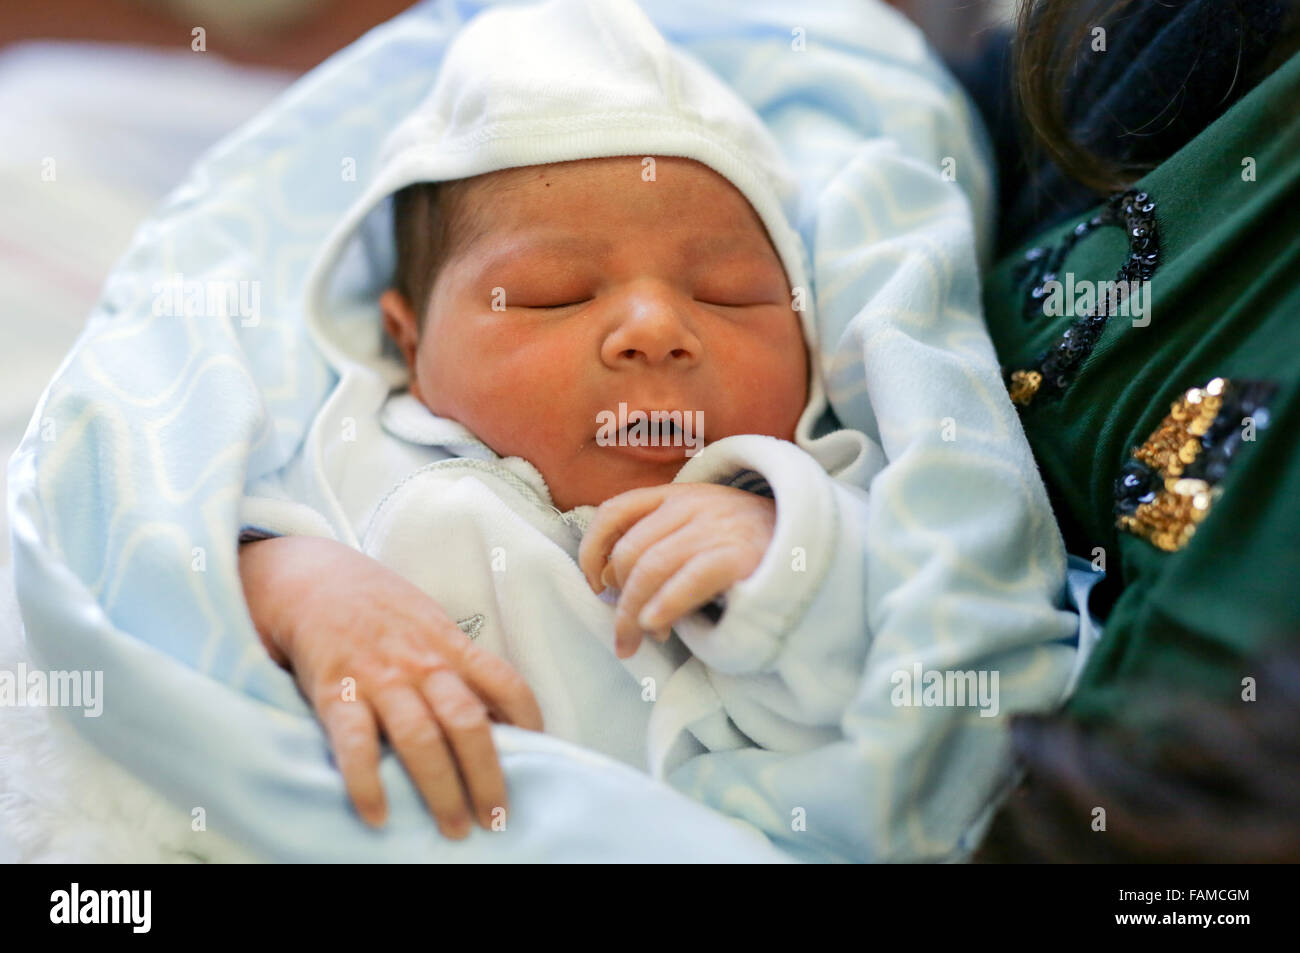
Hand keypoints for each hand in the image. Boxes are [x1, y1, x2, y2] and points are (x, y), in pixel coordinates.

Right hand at [239, 535, 543, 837]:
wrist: (311, 578)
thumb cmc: (379, 608)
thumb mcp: (430, 623)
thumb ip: (459, 664)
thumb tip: (495, 714)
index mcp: (451, 646)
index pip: (505, 683)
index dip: (529, 720)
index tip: (539, 754)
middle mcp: (422, 663)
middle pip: (467, 723)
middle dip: (487, 776)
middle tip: (497, 819)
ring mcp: (379, 678)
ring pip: (420, 738)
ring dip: (441, 789)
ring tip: (455, 828)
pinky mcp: (334, 692)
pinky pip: (355, 743)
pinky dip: (368, 782)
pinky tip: (379, 815)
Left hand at [578, 484, 775, 658]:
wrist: (819, 546)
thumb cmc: (754, 548)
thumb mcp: (705, 530)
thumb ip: (662, 543)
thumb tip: (609, 581)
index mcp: (681, 495)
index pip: (617, 510)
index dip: (593, 549)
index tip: (594, 584)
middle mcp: (696, 504)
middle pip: (631, 551)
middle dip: (619, 600)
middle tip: (624, 636)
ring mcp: (718, 526)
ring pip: (651, 568)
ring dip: (634, 613)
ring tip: (639, 641)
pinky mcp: (740, 554)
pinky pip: (687, 580)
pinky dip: (664, 606)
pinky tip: (657, 626)